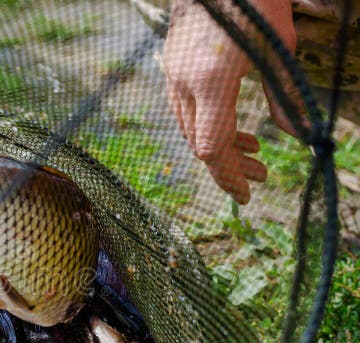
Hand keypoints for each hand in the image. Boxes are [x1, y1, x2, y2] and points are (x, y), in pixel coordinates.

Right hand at [163, 0, 296, 203]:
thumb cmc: (255, 3)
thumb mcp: (279, 49)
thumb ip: (285, 96)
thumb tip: (299, 135)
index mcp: (211, 82)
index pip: (212, 147)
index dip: (229, 175)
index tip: (247, 193)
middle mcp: (184, 84)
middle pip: (200, 143)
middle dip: (230, 165)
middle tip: (261, 175)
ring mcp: (173, 76)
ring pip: (191, 129)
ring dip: (221, 147)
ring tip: (254, 151)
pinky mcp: (172, 68)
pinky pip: (186, 110)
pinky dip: (208, 126)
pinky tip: (235, 127)